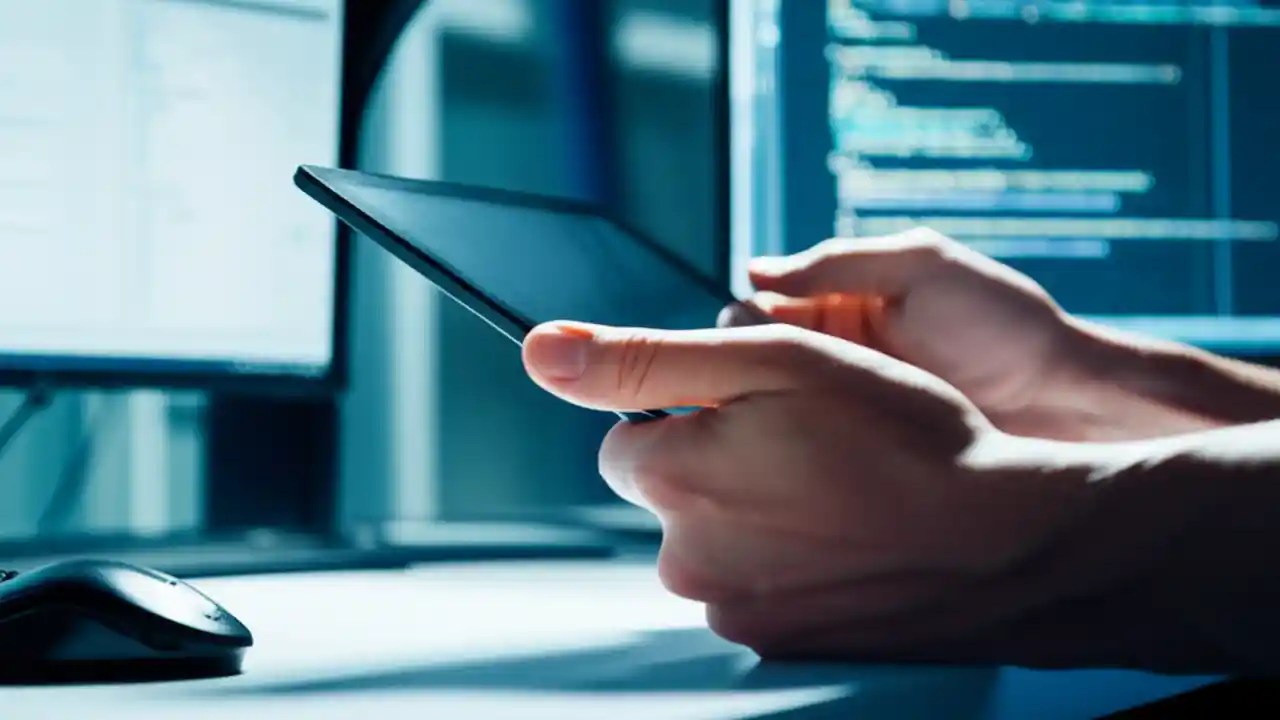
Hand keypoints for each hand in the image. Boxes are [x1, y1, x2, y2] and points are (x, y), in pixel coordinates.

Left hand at [521, 321, 1101, 664]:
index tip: (761, 411)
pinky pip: (752, 586)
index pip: (628, 436)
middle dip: (718, 465)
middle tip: (810, 449)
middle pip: (669, 493)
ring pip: (713, 541)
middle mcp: (683, 557)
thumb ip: (646, 356)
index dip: (692, 413)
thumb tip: (539, 352)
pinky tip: (843, 541)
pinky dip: (784, 562)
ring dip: (754, 514)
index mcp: (670, 476)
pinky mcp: (775, 644)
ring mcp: (730, 610)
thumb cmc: (896, 433)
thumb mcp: (773, 360)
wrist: (1002, 541)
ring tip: (836, 495)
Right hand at [734, 229, 1155, 440]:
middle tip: (759, 383)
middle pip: (754, 354)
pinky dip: (788, 437)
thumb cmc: (999, 321)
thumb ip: (838, 264)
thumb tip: (751, 270)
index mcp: (843, 297)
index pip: (760, 304)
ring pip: (773, 399)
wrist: (1061, 399)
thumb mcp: (920, 270)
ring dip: (760, 404)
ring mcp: (845, 397)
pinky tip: (790, 447)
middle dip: (744, 364)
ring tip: (767, 418)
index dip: (743, 320)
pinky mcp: (859, 440)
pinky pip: (806, 437)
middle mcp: (834, 348)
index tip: (747, 341)